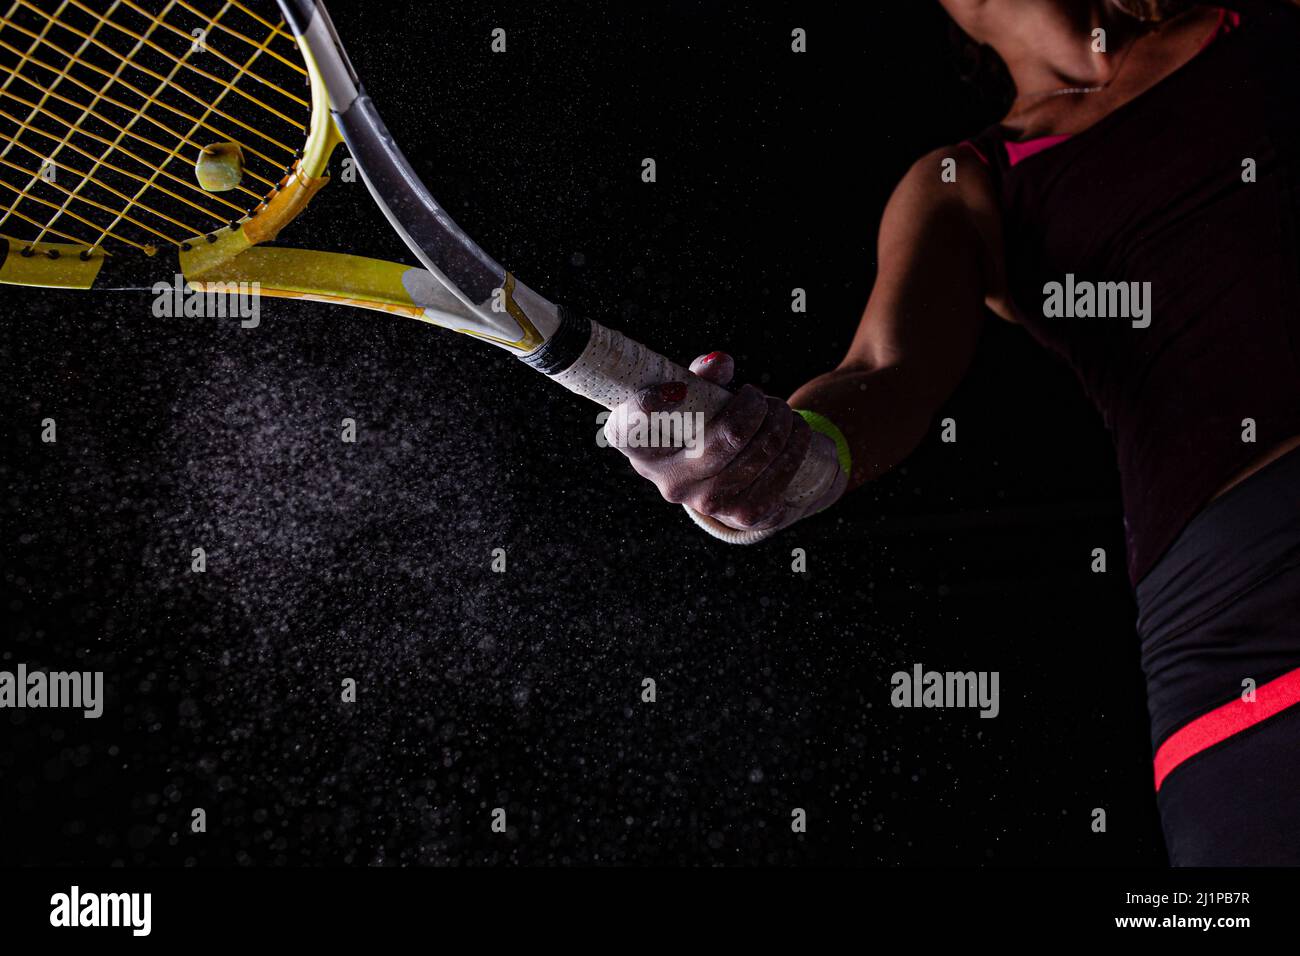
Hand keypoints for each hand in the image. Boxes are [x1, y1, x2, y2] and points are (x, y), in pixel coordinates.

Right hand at [603, 351, 845, 534]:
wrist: (735, 476)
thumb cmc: (706, 423)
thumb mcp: (697, 397)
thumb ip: (702, 377)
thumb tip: (719, 363)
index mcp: (643, 448)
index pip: (630, 431)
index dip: (645, 410)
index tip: (675, 390)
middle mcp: (669, 482)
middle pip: (724, 438)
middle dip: (755, 408)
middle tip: (760, 397)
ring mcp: (705, 503)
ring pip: (758, 455)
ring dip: (781, 425)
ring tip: (782, 412)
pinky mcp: (743, 516)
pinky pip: (778, 478)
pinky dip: (794, 449)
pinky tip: (796, 434)